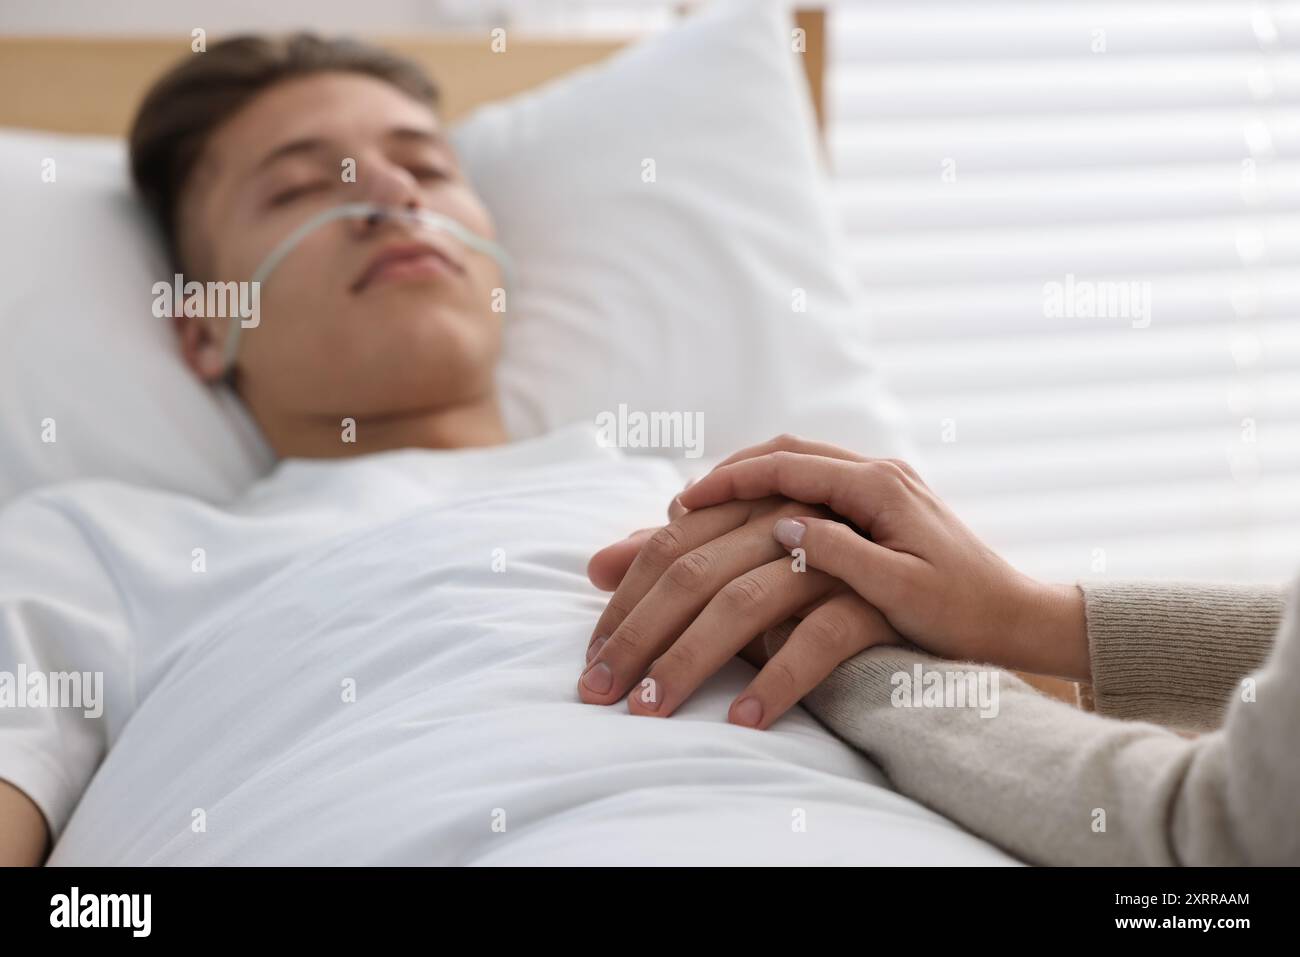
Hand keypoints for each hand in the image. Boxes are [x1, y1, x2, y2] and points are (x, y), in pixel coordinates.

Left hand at [581, 495, 904, 728]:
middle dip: (637, 636)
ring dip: (689, 661)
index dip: (626, 599)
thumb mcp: (753, 569)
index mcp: (757, 504)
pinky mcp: (877, 598)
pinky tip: (742, 721)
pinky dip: (777, 679)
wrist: (960, 602)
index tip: (592, 655)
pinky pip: (819, 639)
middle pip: (694, 572)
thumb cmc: (836, 583)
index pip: (671, 545)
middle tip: (597, 692)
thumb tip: (595, 564)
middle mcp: (791, 518)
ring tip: (650, 711)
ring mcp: (836, 554)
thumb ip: (682, 560)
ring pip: (743, 602)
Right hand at [676, 435, 1089, 680]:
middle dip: (732, 470)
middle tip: (687, 499)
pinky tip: (753, 516)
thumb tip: (782, 524)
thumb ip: (839, 552)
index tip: (687, 499)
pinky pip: (818, 483)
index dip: (731, 479)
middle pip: (789, 452)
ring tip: (709, 503)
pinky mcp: (884, 504)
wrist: (1015, 616)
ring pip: (802, 462)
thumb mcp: (899, 589)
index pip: (788, 467)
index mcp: (880, 487)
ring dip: (753, 477)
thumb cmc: (963, 611)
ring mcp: (883, 484)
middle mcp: (880, 473)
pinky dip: (778, 491)